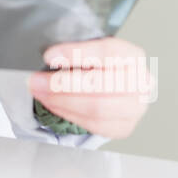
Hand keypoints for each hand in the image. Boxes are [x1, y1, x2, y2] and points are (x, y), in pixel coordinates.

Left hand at [29, 37, 154, 138]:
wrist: (111, 86)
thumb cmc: (99, 65)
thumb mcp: (90, 51)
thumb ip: (75, 51)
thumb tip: (48, 55)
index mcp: (133, 56)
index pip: (108, 52)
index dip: (77, 53)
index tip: (49, 55)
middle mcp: (140, 82)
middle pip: (101, 84)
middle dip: (62, 83)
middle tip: (36, 80)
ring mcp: (135, 108)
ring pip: (97, 108)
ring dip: (62, 101)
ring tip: (40, 92)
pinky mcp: (124, 127)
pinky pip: (93, 124)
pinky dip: (68, 114)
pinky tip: (53, 105)